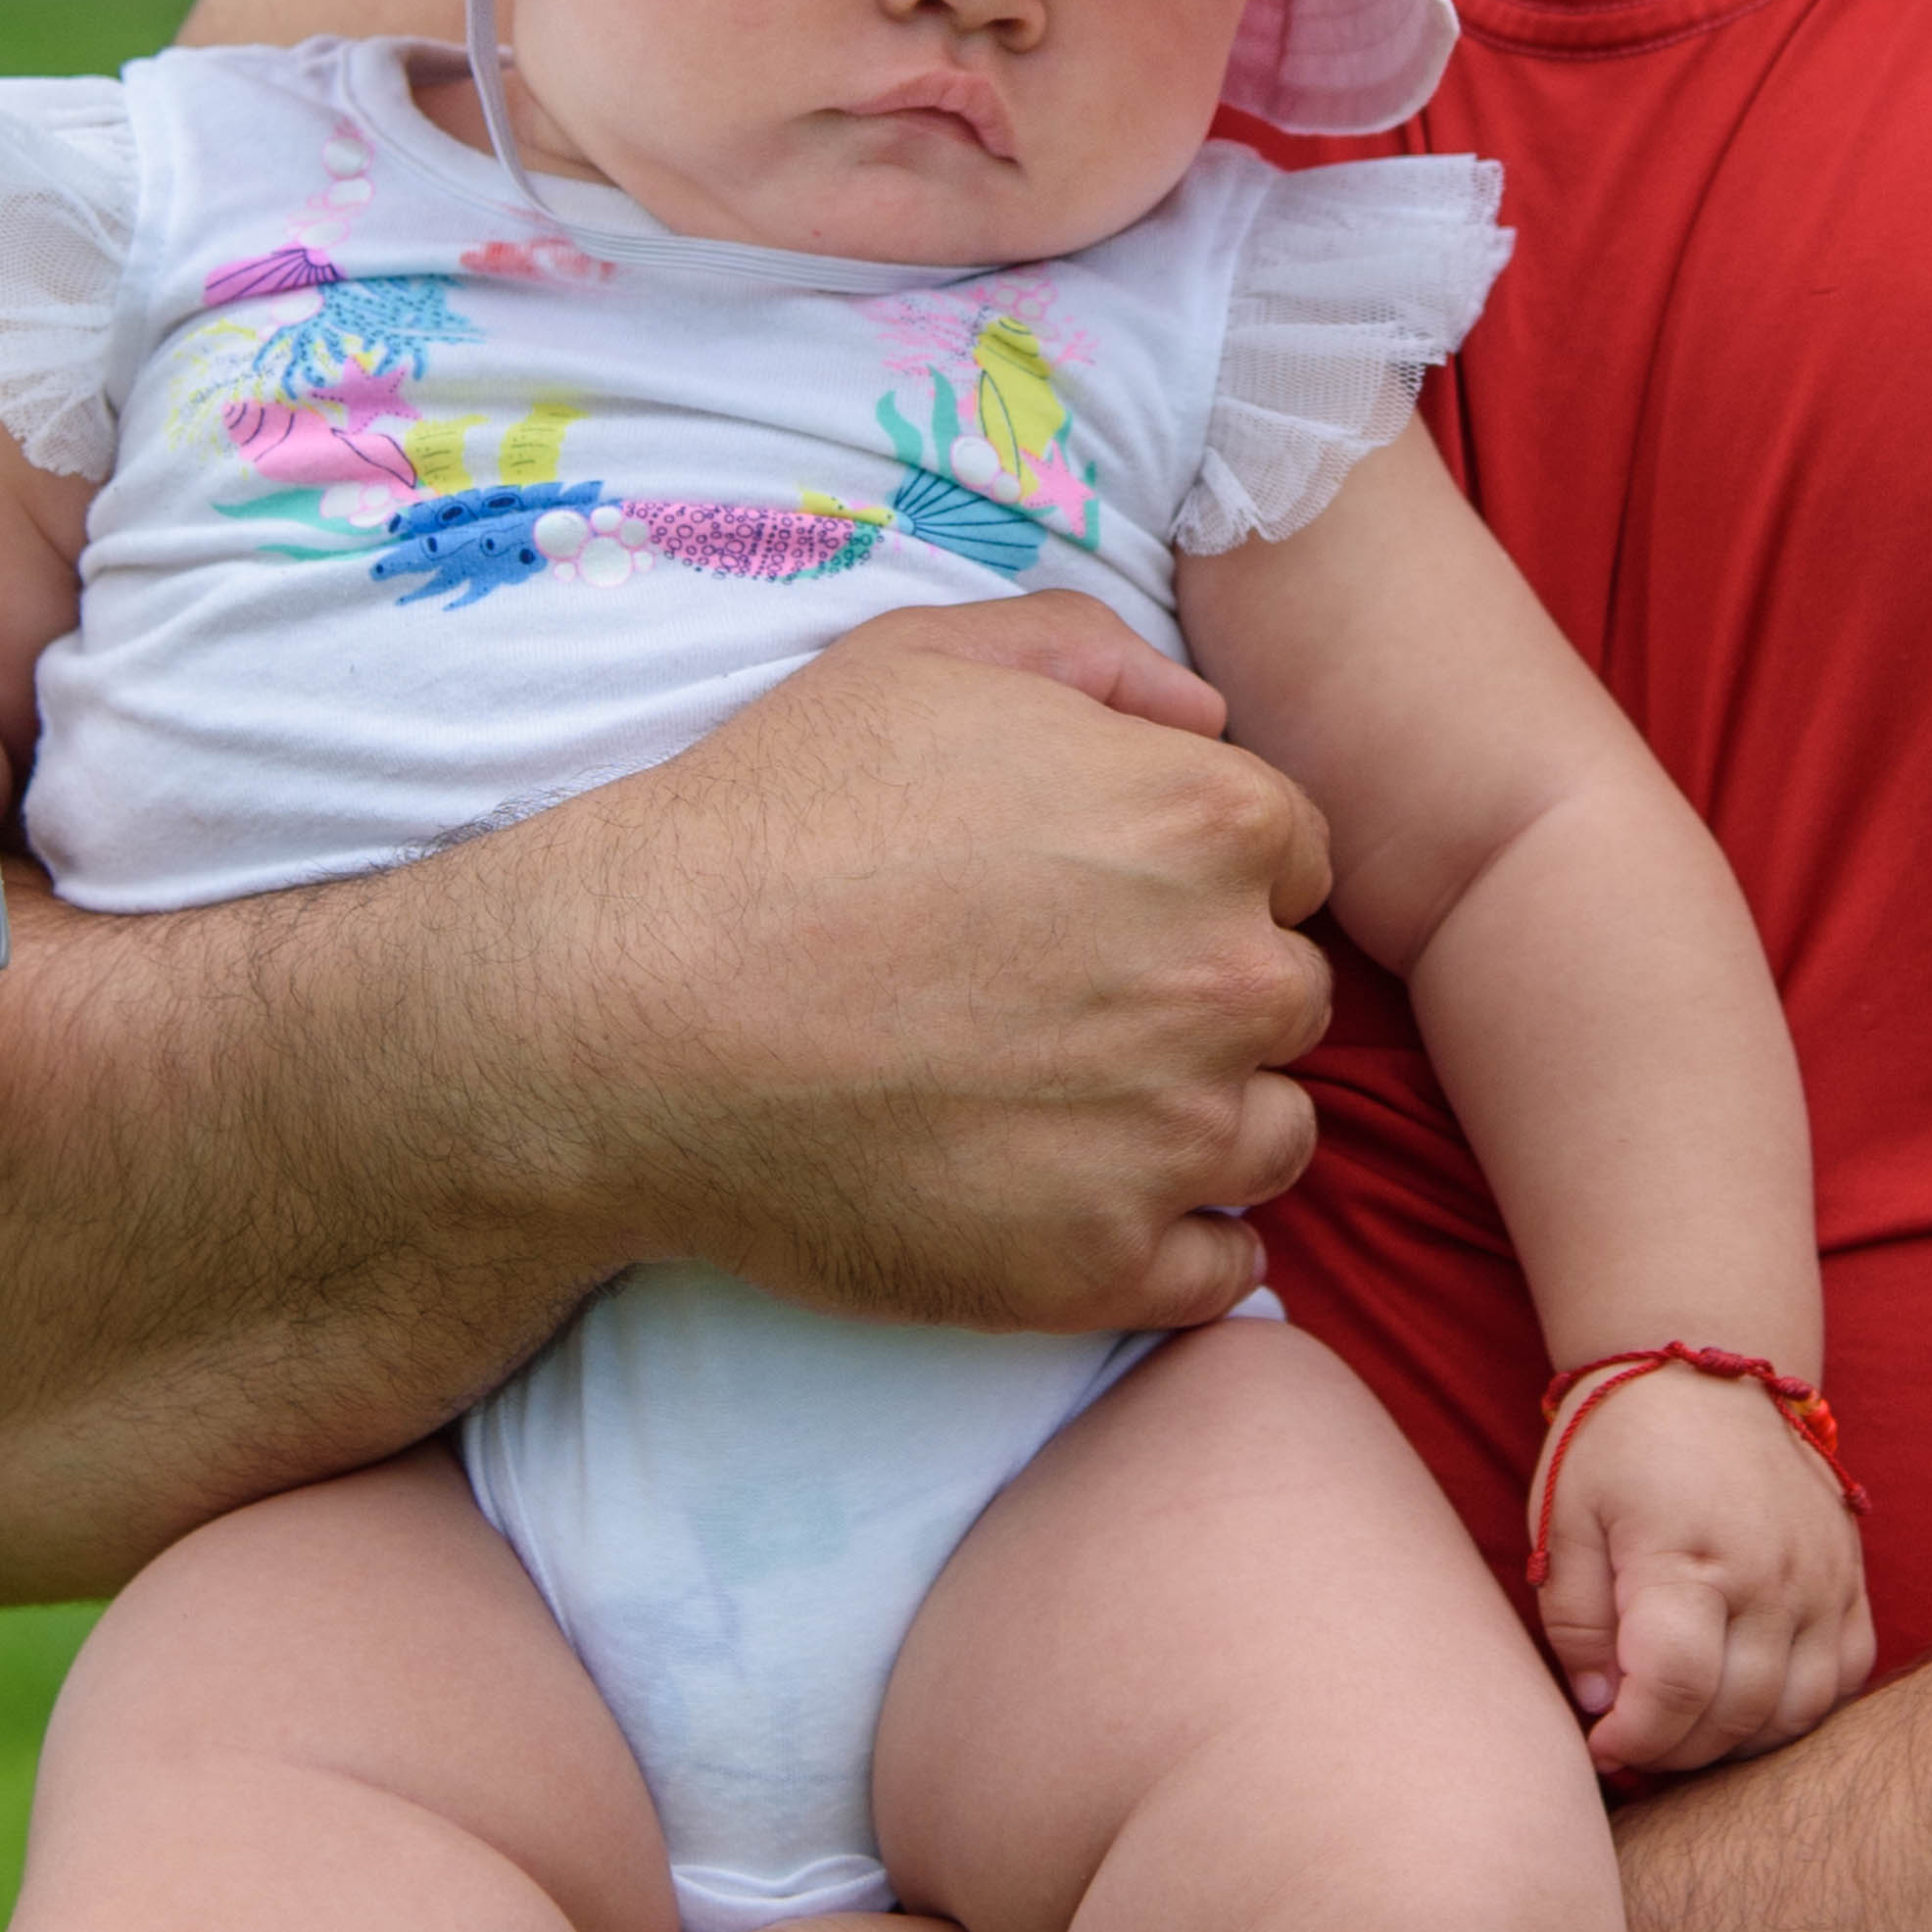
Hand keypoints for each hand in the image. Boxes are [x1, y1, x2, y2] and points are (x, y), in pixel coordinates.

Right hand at [569, 593, 1337, 1338]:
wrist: (635, 1015)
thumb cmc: (772, 823)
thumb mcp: (923, 661)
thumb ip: (1093, 660)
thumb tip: (1205, 717)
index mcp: (1207, 819)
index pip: (1296, 860)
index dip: (1207, 878)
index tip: (1114, 907)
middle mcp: (1223, 977)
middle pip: (1290, 1000)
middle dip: (1206, 998)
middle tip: (1075, 1008)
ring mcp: (1171, 1132)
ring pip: (1273, 1136)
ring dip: (1202, 1122)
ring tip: (1072, 1109)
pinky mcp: (1105, 1264)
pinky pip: (1225, 1271)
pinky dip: (1177, 1245)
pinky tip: (1080, 1203)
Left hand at [1534, 1365, 1873, 1779]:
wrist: (1704, 1373)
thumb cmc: (1619, 1448)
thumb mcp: (1563, 1522)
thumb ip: (1575, 1622)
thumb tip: (1603, 1707)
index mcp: (1686, 1555)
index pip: (1675, 1687)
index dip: (1634, 1740)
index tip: (1602, 1745)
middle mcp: (1769, 1574)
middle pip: (1736, 1713)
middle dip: (1675, 1750)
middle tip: (1636, 1739)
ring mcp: (1821, 1579)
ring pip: (1798, 1710)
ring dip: (1737, 1740)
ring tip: (1687, 1724)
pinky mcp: (1851, 1578)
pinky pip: (1846, 1677)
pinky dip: (1800, 1709)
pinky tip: (1748, 1699)